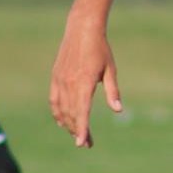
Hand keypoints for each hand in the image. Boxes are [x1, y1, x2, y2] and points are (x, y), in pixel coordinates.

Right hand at [49, 21, 122, 147]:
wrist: (82, 29)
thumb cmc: (100, 49)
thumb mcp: (110, 69)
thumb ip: (113, 91)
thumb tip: (118, 110)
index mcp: (84, 82)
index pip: (81, 112)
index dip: (81, 129)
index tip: (82, 143)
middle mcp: (69, 83)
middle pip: (71, 114)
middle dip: (77, 131)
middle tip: (87, 143)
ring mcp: (60, 81)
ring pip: (61, 110)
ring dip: (67, 124)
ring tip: (77, 134)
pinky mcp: (55, 77)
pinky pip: (54, 100)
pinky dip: (57, 113)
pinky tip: (62, 122)